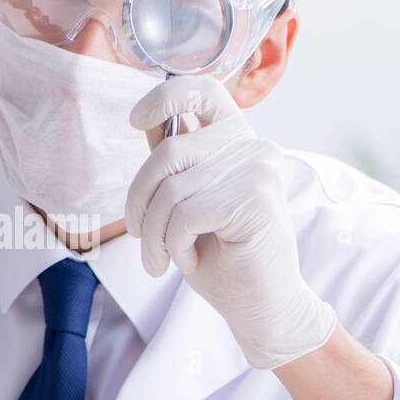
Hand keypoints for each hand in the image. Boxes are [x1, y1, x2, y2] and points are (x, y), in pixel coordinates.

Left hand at [125, 75, 335, 370]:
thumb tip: (150, 124)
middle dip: (139, 201)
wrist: (262, 308)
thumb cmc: (221, 259)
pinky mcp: (255, 199)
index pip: (203, 90)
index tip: (137, 121)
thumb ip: (176, 164)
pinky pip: (184, 216)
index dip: (164, 97)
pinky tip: (190, 263)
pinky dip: (173, 246)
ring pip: (170, 190)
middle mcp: (254, 147)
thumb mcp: (188, 202)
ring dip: (153, 234)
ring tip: (161, 260)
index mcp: (238, 142)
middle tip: (141, 238)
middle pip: (169, 152)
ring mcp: (258, 170)